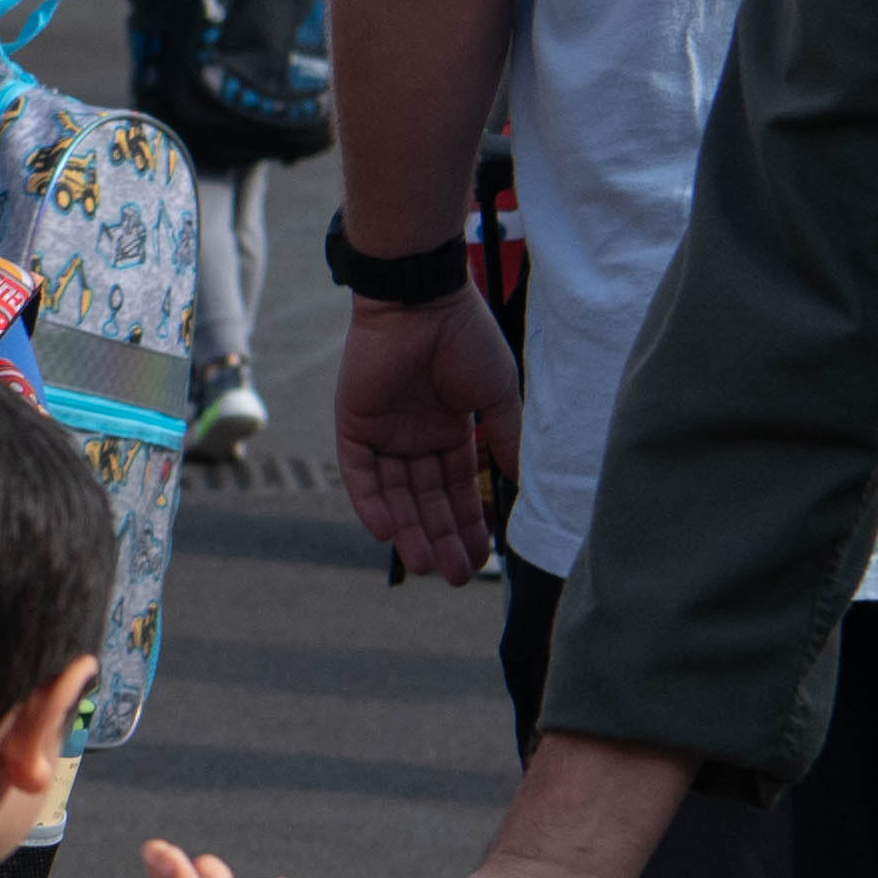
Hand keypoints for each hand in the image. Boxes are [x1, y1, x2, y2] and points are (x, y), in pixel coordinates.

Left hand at [336, 284, 522, 584]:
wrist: (422, 300)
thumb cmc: (466, 340)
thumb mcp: (498, 396)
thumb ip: (507, 440)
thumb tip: (523, 485)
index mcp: (450, 429)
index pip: (458, 488)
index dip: (470, 523)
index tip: (483, 559)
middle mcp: (415, 436)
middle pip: (427, 499)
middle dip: (442, 537)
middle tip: (455, 576)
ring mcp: (384, 432)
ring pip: (396, 494)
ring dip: (409, 530)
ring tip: (425, 565)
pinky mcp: (354, 425)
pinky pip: (360, 473)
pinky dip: (371, 503)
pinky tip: (387, 533)